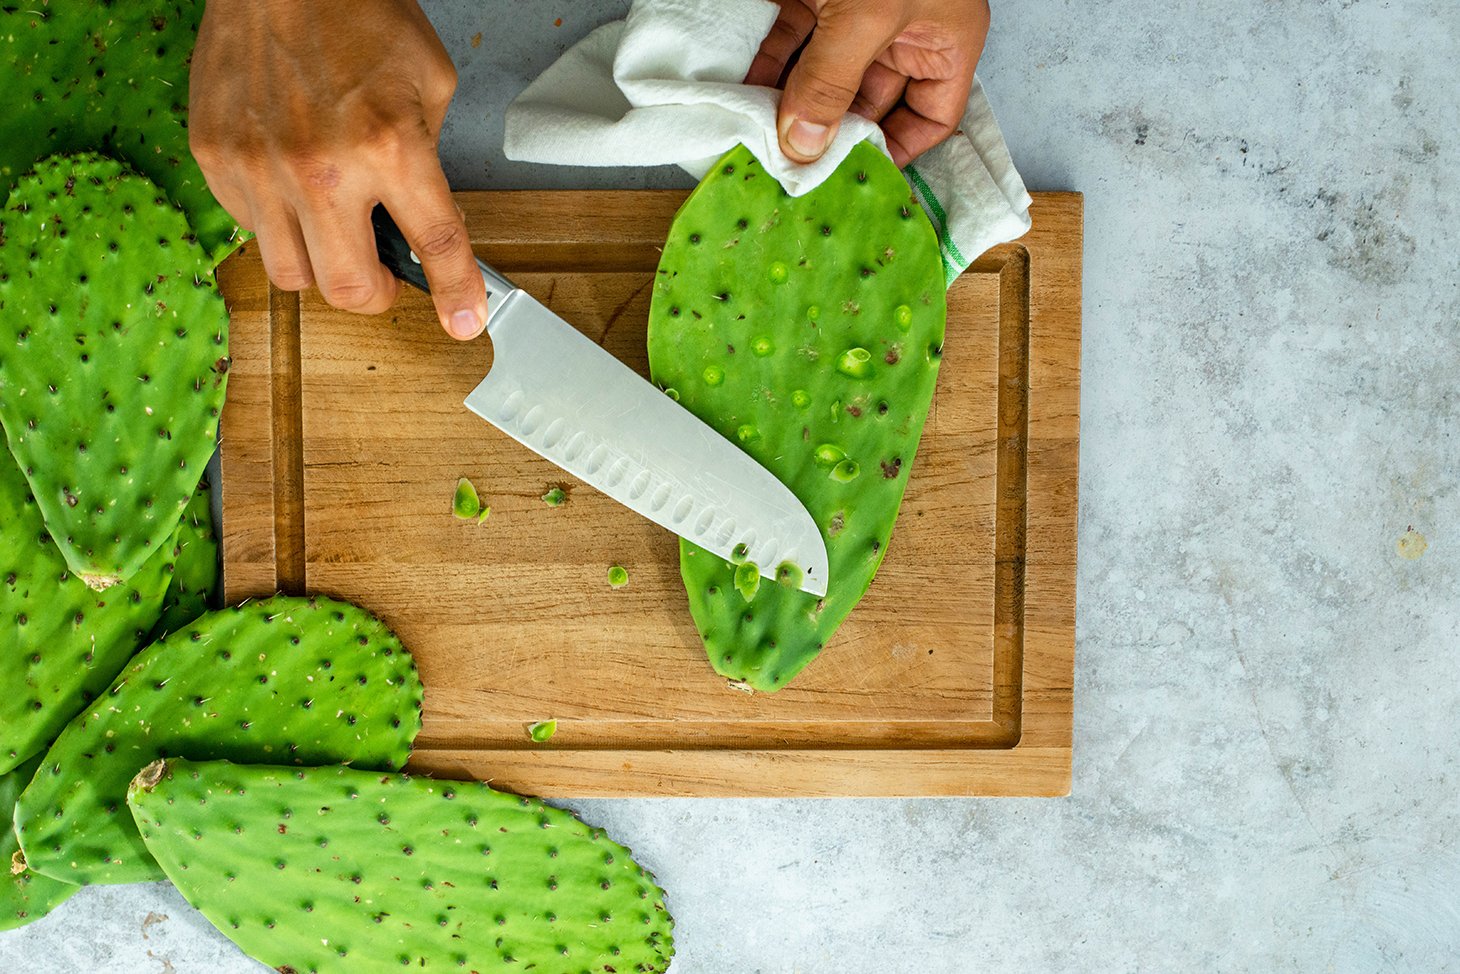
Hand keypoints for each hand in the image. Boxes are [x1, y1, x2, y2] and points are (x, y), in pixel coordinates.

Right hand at [189, 0, 486, 339]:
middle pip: (350, 289)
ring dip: (322, 264)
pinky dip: (277, 222)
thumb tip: (424, 219)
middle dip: (376, 293)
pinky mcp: (215, 158)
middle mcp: (321, 167)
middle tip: (384, 274)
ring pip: (293, 273)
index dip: (457, 294)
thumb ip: (429, 159)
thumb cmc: (357, 13)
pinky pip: (250, 227)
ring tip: (335, 227)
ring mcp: (259, 167)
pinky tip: (291, 184)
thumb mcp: (429, 82)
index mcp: (389, 145)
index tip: (465, 323)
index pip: (434, 244)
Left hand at [745, 0, 990, 167]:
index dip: (897, 152)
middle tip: (797, 169)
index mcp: (944, 39)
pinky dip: (769, 68)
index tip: (853, 180)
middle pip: (870, 103)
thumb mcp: (867, 17)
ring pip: (825, 76)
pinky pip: (792, 42)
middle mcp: (903, 30)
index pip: (931, 118)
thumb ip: (832, 82)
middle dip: (833, 134)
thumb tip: (803, 146)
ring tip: (764, 141)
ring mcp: (857, 13)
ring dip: (794, 107)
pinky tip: (747, 95)